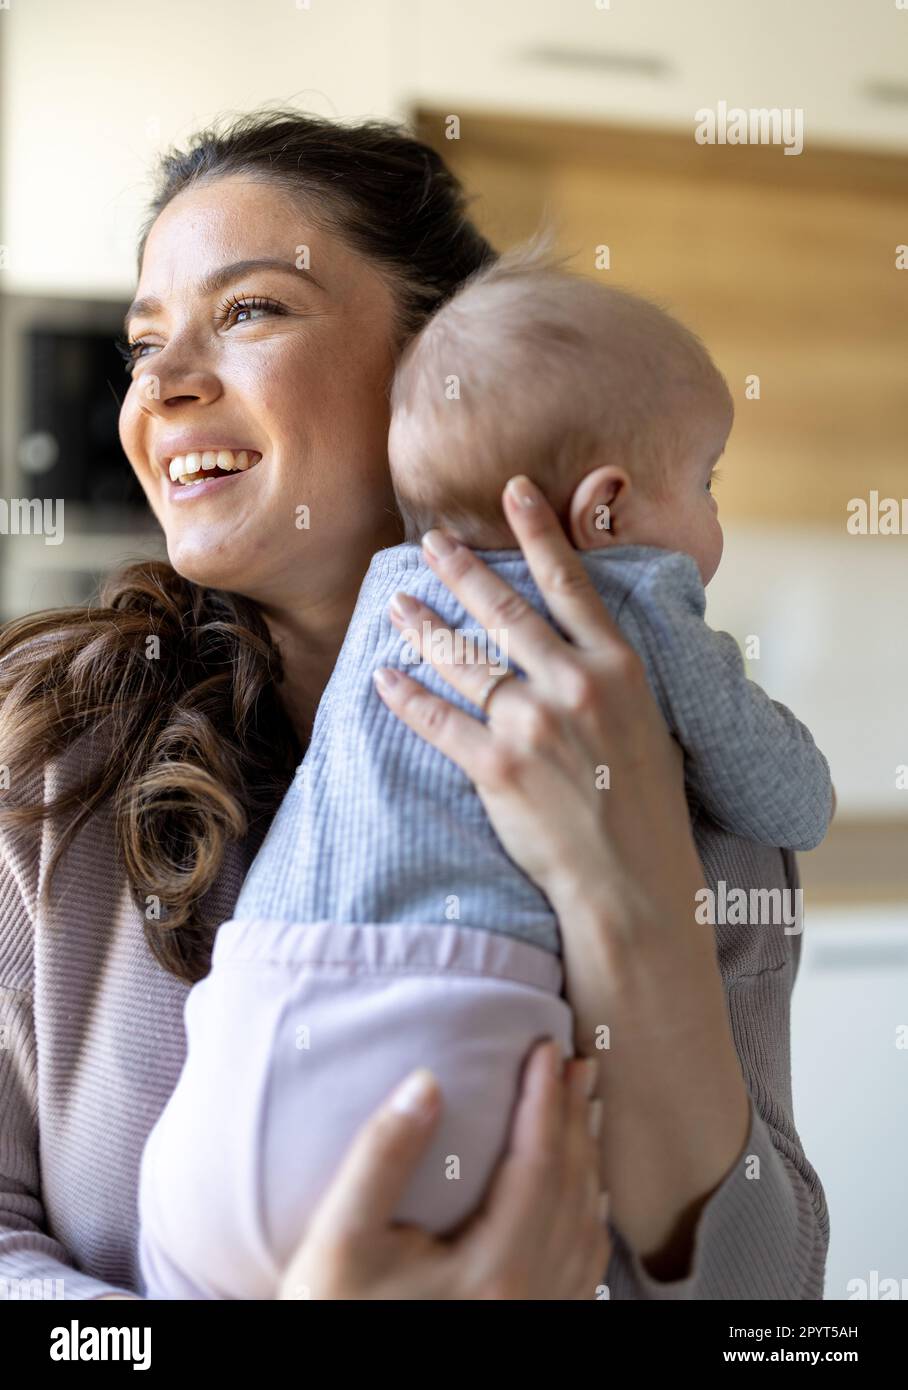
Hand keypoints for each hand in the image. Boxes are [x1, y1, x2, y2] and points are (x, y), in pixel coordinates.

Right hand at [277, 1040, 609, 1299]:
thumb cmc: (331, 1316)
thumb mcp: (341, 1238)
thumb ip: (384, 1155)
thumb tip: (426, 1081)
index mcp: (493, 1271)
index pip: (537, 1162)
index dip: (543, 1098)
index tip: (544, 1046)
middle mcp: (530, 1299)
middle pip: (572, 1190)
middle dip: (575, 1118)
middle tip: (577, 1061)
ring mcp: (536, 1321)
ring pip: (585, 1229)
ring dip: (589, 1161)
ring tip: (585, 1110)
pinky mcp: (530, 1332)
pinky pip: (581, 1269)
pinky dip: (589, 1217)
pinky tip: (584, 1196)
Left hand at [373, 474, 702, 939]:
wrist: (632, 880)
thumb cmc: (647, 807)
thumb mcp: (652, 725)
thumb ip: (616, 680)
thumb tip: (592, 644)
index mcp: (620, 668)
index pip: (572, 583)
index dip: (538, 532)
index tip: (514, 490)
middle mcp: (574, 685)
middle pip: (503, 610)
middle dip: (459, 570)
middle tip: (430, 544)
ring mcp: (532, 724)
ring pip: (462, 658)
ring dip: (422, 626)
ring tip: (396, 604)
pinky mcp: (496, 766)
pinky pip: (438, 720)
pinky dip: (406, 697)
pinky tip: (385, 677)